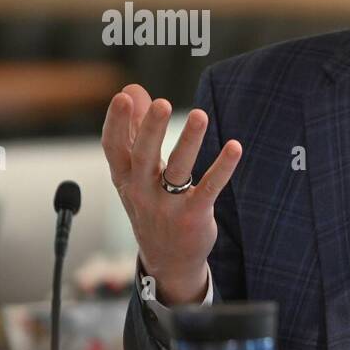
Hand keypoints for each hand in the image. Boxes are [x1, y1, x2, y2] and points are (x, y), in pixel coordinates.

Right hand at [101, 84, 241, 304]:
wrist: (167, 259)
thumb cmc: (150, 205)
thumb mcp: (135, 173)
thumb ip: (134, 130)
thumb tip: (132, 90)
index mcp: (124, 178)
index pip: (114, 147)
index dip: (116, 122)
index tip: (123, 96)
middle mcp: (141, 190)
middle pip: (143, 155)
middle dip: (150, 129)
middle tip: (160, 102)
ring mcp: (167, 205)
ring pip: (177, 169)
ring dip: (188, 141)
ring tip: (200, 115)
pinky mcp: (193, 215)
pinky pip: (210, 187)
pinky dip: (223, 167)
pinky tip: (234, 147)